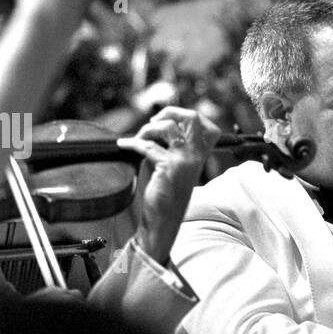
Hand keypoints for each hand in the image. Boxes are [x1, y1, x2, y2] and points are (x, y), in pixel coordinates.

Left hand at [116, 106, 220, 266]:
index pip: (208, 127)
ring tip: (139, 137)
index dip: (187, 116)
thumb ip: (170, 147)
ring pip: (169, 126)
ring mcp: (185, 161)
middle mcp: (196, 156)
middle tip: (153, 122)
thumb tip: (155, 126)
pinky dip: (132, 143)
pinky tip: (123, 145)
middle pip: (192, 118)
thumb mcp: (172, 166)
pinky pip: (148, 145)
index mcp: (201, 157)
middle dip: (169, 112)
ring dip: (149, 128)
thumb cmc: (165, 194)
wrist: (163, 220)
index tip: (168, 119)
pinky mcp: (169, 168)